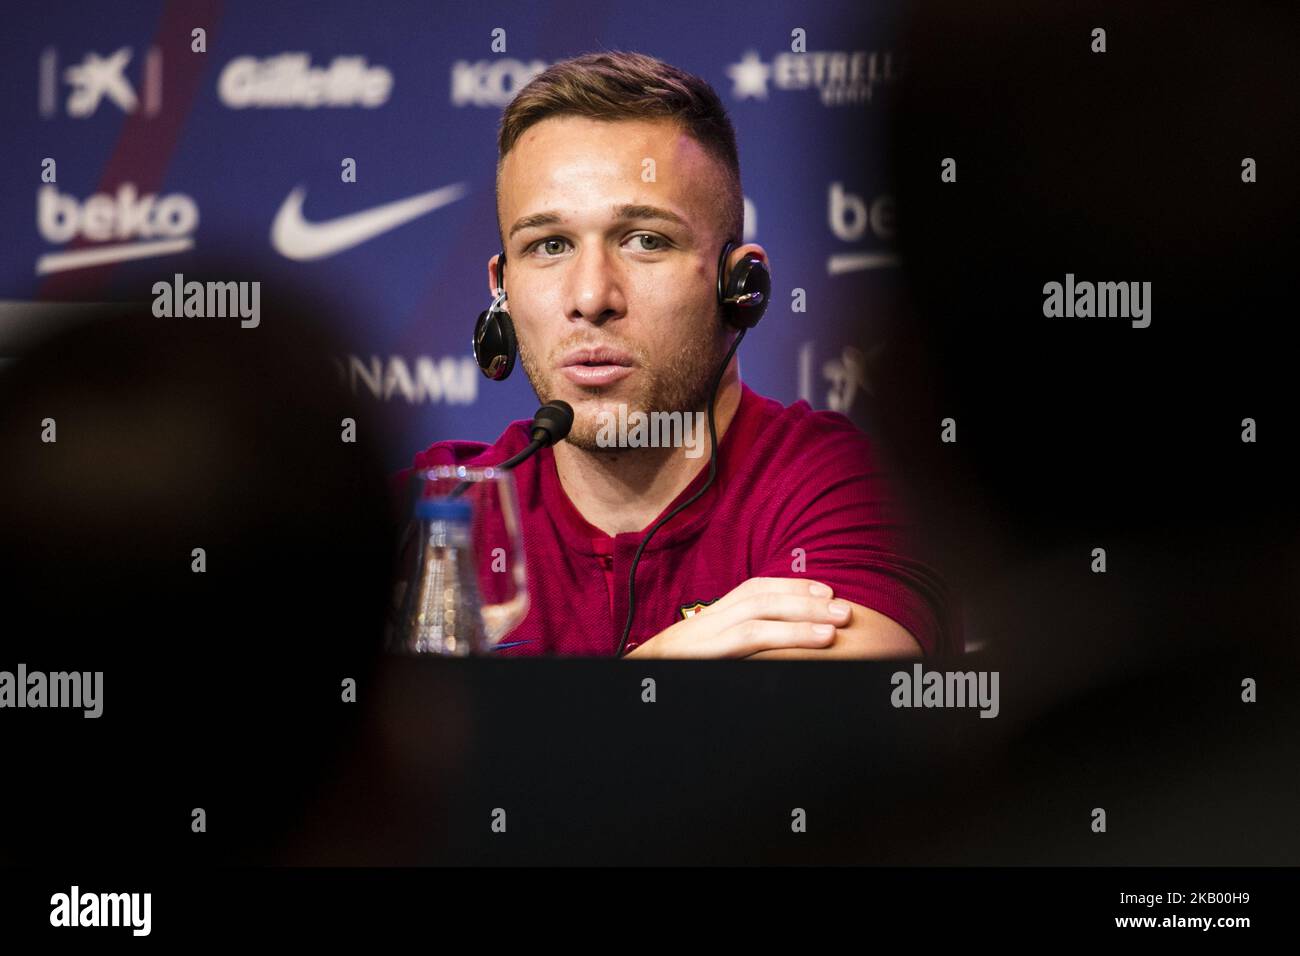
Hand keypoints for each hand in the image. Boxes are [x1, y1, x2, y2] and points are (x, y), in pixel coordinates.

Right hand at [623, 577, 851, 658]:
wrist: (628, 684)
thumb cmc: (667, 674)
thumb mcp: (701, 658)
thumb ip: (730, 650)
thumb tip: (770, 654)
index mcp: (708, 620)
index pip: (753, 590)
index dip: (791, 586)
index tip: (825, 589)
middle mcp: (705, 622)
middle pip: (760, 596)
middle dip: (806, 598)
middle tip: (846, 608)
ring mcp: (700, 637)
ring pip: (757, 615)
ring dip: (802, 617)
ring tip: (836, 626)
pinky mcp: (701, 655)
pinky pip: (748, 641)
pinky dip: (784, 637)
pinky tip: (813, 643)